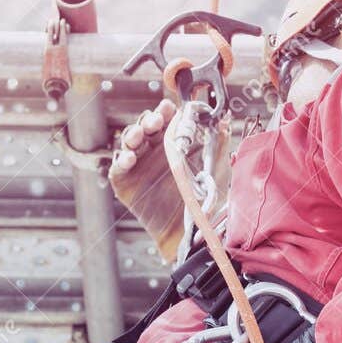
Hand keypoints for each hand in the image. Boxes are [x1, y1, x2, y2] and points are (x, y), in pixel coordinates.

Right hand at [108, 99, 233, 257]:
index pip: (165, 121)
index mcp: (172, 145)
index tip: (169, 107)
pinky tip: (130, 158)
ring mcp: (137, 167)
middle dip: (148, 120)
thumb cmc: (203, 203)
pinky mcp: (125, 184)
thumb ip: (219, 146)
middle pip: (144, 127)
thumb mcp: (217, 172)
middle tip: (156, 121)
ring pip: (128, 142)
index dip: (165, 112)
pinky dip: (121, 160)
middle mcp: (152, 152)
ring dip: (132, 134)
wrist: (188, 235)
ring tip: (139, 136)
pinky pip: (117, 167)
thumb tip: (224, 121)